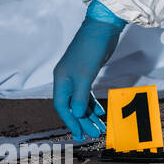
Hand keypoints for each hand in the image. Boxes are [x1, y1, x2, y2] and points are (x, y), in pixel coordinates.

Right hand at [53, 0, 123, 140]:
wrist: (102, 28)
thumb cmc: (90, 49)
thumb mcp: (84, 75)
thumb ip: (79, 96)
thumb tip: (76, 115)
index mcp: (61, 80)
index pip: (62, 107)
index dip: (70, 122)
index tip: (79, 135)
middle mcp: (66, 80)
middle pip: (72, 106)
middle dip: (82, 122)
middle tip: (93, 135)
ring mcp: (76, 76)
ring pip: (80, 101)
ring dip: (89, 115)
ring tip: (100, 127)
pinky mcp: (86, 73)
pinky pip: (86, 94)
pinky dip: (92, 104)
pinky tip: (100, 112)